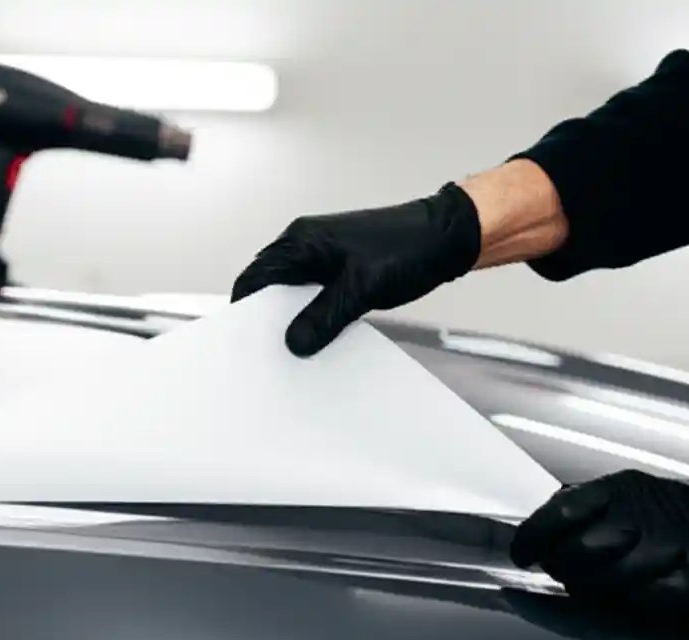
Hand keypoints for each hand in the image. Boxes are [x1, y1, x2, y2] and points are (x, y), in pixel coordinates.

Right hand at [231, 184, 480, 356]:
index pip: (255, 277)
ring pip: (293, 294)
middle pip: (270, 287)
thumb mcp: (361, 288)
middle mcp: (306, 245)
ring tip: (292, 351)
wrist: (447, 237)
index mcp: (301, 241)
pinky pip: (314, 295)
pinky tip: (318, 338)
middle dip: (266, 319)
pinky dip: (312, 316)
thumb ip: (324, 317)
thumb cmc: (407, 249)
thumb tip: (293, 343)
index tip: (241, 342)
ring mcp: (323, 257)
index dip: (244, 309)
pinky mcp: (340, 269)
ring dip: (292, 319)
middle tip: (267, 353)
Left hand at [510, 468, 688, 614]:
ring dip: (589, 591)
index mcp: (623, 489)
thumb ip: (584, 506)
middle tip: (560, 570)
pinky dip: (626, 606)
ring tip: (597, 583)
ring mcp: (668, 552)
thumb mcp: (631, 492)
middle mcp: (643, 516)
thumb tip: (538, 529)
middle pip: (575, 554)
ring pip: (602, 586)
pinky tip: (630, 595)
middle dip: (560, 568)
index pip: (561, 513)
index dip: (533, 537)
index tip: (520, 552)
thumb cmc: (681, 510)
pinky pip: (638, 606)